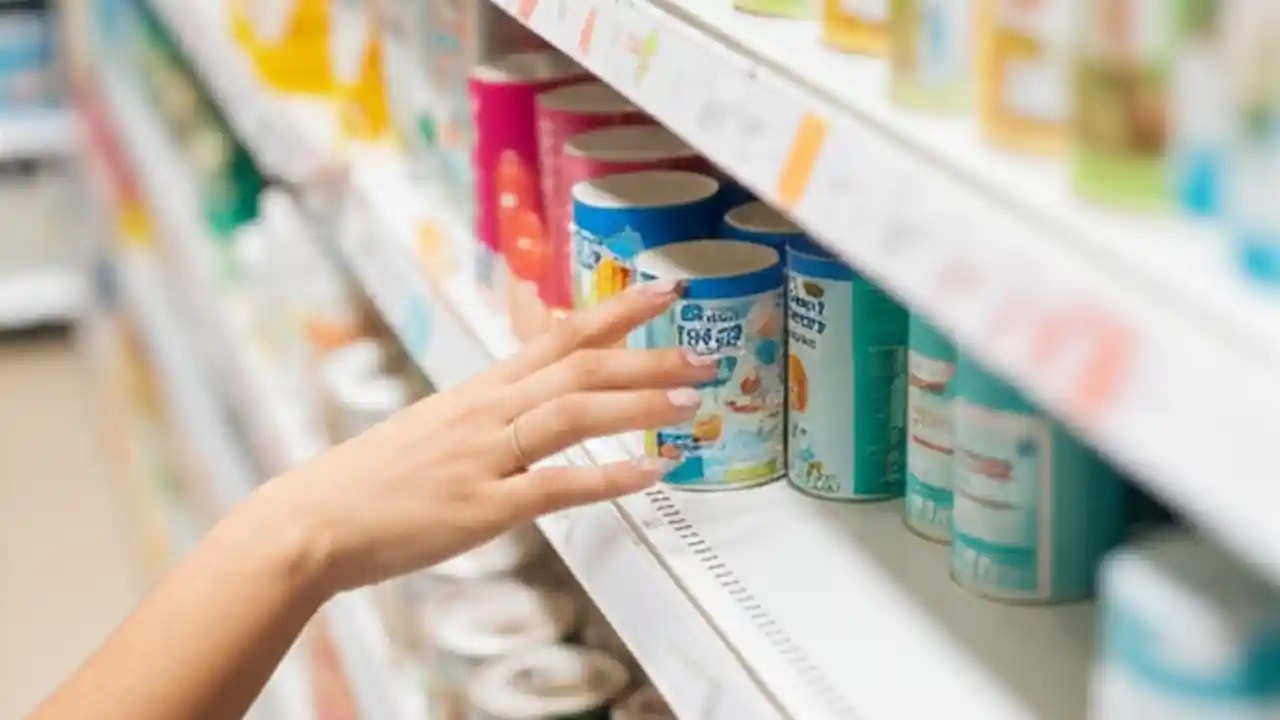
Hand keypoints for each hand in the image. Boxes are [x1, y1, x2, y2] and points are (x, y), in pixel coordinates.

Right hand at [253, 278, 714, 595]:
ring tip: (690, 402)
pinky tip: (649, 473)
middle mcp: (486, 412)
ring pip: (572, 414)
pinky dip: (607, 478)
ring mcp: (483, 457)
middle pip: (578, 366)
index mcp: (480, 390)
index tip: (664, 292)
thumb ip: (492, 415)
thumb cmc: (374, 479)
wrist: (313, 521)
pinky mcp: (478, 507)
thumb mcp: (437, 427)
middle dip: (648, 356)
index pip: (560, 334)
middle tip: (704, 352)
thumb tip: (537, 407)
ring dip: (638, 404)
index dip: (617, 311)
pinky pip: (553, 486)